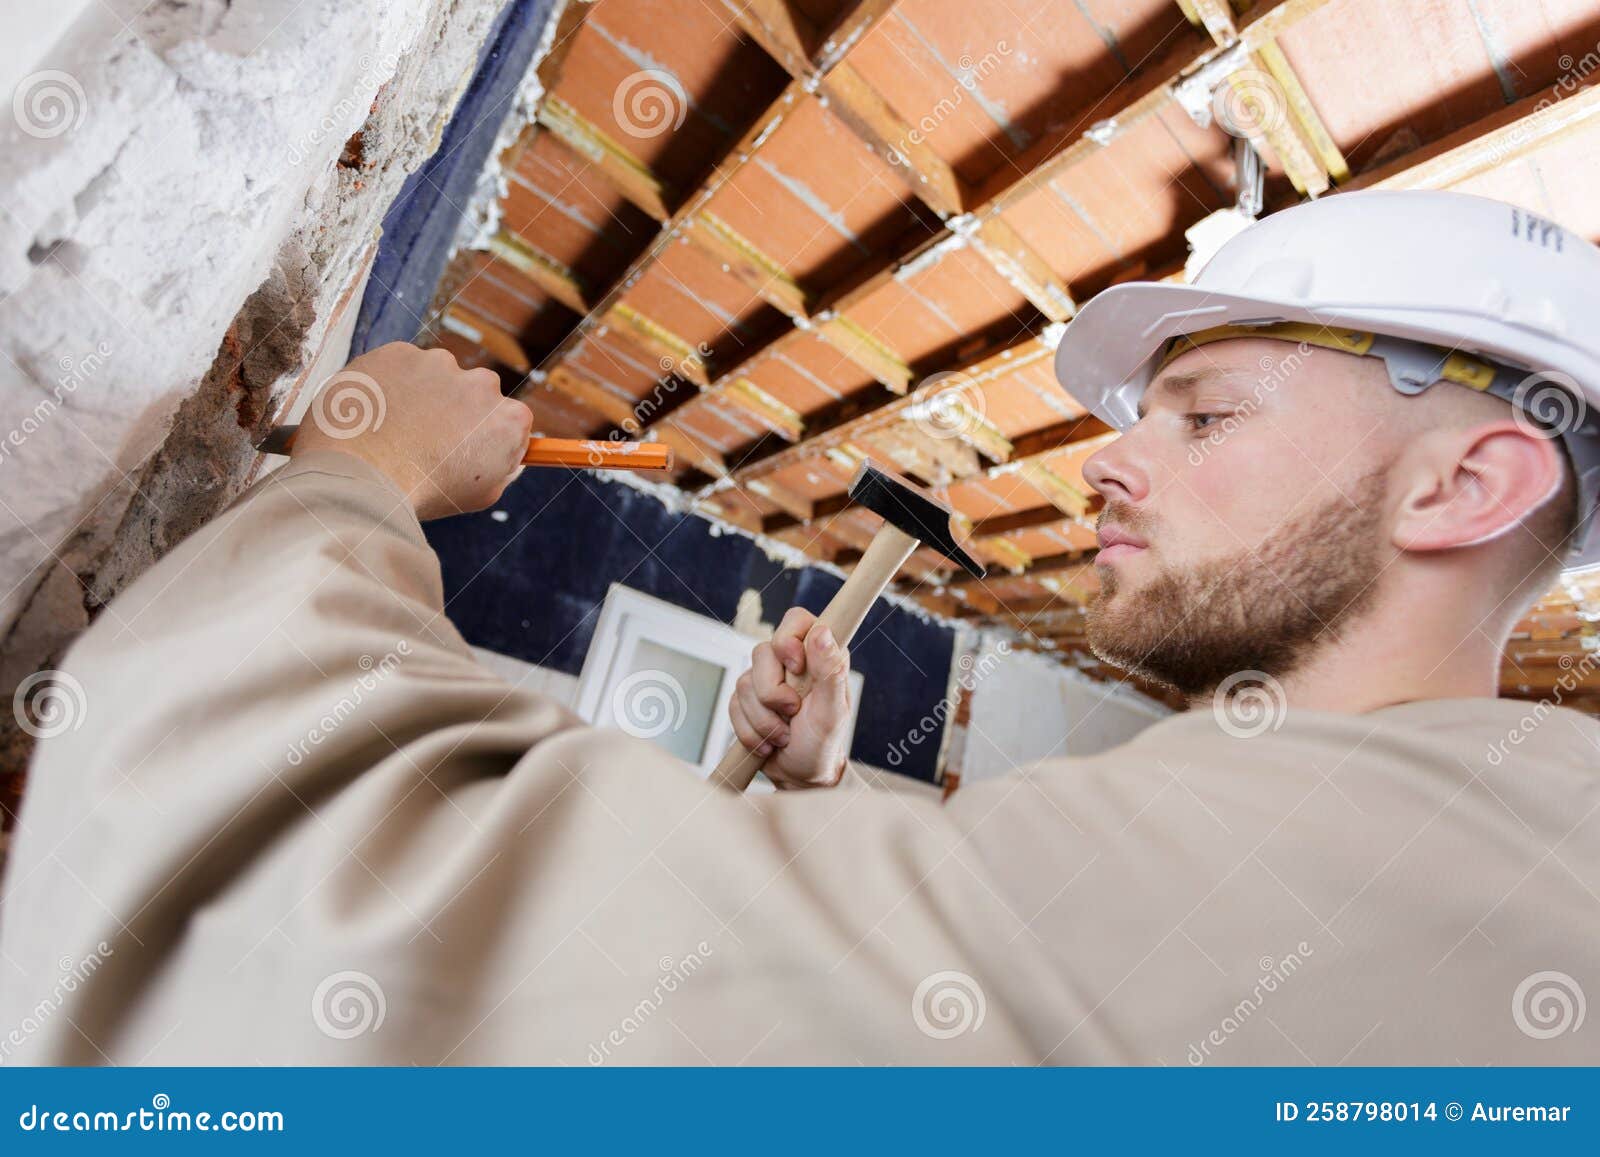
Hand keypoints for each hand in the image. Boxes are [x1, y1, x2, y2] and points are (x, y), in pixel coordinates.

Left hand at [291, 342, 532, 519]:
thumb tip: (500, 454)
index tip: (466, 447)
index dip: (485, 434)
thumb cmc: (421, 492)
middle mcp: (482, 383)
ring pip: (434, 375)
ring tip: (395, 430)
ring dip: (421, 394)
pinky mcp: (399, 352)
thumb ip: (499, 466)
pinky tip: (376, 414)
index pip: (508, 419)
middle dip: (454, 409)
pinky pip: (398, 366)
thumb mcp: (480, 494)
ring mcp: (439, 364)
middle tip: (426, 440)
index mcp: (509, 419)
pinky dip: (389, 384)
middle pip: (473, 392)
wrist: (362, 475)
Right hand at [729, 608, 853, 788]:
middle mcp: (789, 662)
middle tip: (793, 713)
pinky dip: (750, 730)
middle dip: (772, 693)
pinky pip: (734, 705)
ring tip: (784, 735)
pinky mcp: (746, 699)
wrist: (801, 774)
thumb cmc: (824, 742)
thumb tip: (822, 632)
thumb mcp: (833, 711)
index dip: (788, 639)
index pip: (796, 620)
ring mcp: (765, 679)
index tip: (796, 667)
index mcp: (817, 655)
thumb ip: (830, 670)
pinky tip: (768, 742)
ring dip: (763, 718)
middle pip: (761, 653)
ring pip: (744, 682)